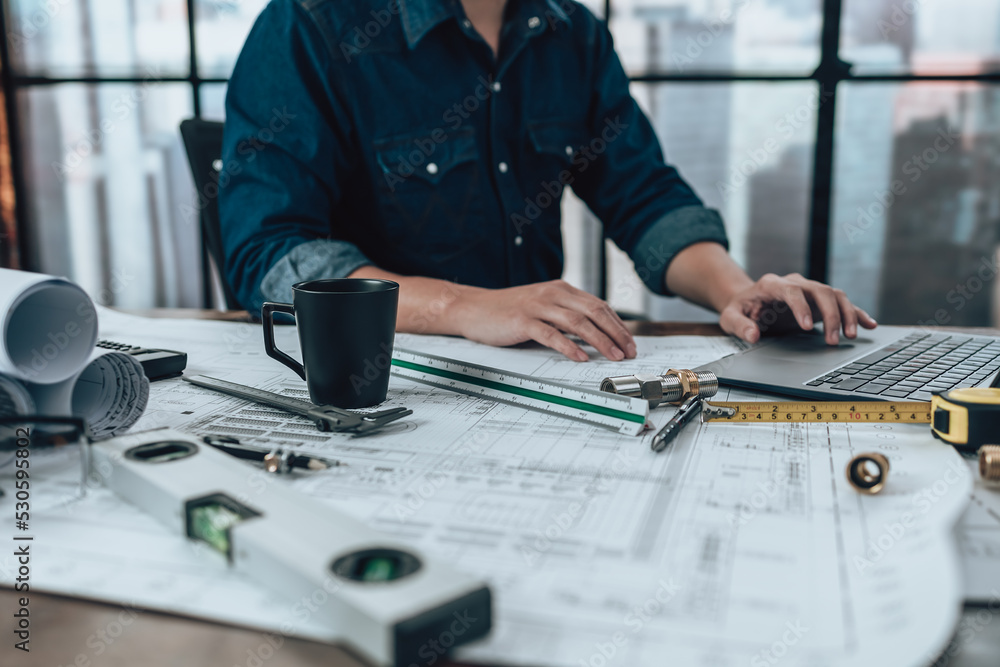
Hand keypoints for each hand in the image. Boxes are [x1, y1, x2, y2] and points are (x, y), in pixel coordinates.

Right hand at [452, 280, 636, 361]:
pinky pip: (551, 334)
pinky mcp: (523, 321)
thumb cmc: (506, 311)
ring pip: (578, 322)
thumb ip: (565, 315)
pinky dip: (569, 346)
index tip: (629, 342)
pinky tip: (581, 357)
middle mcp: (552, 293)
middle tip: (629, 351)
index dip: (617, 324)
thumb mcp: (541, 307)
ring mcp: (537, 306)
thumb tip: (594, 335)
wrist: (472, 308)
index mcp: (560, 289)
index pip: (598, 305)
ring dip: (600, 340)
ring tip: (613, 355)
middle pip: (594, 311)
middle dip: (616, 332)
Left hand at [719, 273, 876, 344]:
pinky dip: (855, 313)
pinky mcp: (819, 300)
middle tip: (833, 340)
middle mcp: (794, 282)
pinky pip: (841, 303)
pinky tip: (869, 324)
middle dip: (830, 315)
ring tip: (851, 336)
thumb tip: (753, 335)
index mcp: (772, 284)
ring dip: (846, 315)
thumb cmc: (740, 308)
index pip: (791, 291)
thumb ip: (740, 325)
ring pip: (835, 295)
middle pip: (820, 291)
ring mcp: (809, 289)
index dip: (801, 307)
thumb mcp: (730, 317)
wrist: (747, 299)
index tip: (807, 327)